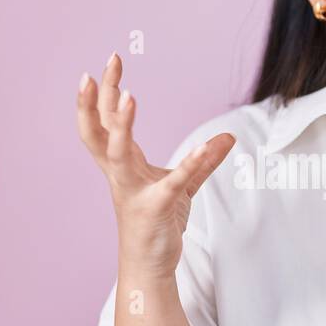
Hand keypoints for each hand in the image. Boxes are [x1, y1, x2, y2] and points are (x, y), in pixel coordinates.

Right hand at [76, 52, 234, 280]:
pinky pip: (174, 182)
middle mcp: (120, 174)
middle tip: (98, 70)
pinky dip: (190, 164)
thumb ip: (203, 160)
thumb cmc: (158, 222)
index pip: (105, 121)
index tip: (111, 61)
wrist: (151, 264)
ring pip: (118, 154)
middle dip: (97, 100)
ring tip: (130, 97)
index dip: (105, 93)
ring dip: (122, 126)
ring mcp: (134, 191)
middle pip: (99, 131)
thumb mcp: (182, 185)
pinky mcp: (156, 208)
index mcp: (122, 164)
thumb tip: (228, 136)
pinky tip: (206, 146)